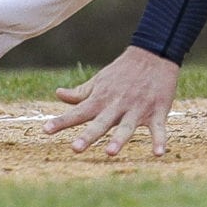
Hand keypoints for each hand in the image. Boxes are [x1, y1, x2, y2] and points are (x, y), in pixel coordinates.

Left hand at [44, 45, 178, 157]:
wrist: (154, 54)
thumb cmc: (123, 71)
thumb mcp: (100, 80)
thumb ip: (81, 93)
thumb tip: (58, 94)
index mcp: (102, 99)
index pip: (78, 112)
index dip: (62, 122)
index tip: (46, 130)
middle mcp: (117, 105)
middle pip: (100, 123)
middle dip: (88, 136)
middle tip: (75, 148)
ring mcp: (137, 109)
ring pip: (126, 126)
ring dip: (119, 139)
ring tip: (110, 152)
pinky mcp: (157, 111)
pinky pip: (159, 128)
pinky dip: (160, 140)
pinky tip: (158, 153)